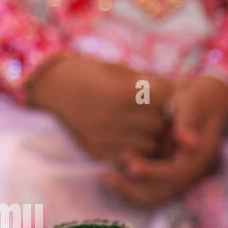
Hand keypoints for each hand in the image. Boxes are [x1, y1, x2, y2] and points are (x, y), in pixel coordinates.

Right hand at [27, 54, 175, 162]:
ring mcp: (104, 136)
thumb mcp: (118, 71)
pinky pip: (129, 156)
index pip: (166, 100)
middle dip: (162, 118)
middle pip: (159, 124)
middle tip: (158, 112)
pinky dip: (135, 150)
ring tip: (144, 126)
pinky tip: (129, 137)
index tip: (167, 94)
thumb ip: (147, 84)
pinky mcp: (96, 150)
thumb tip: (181, 94)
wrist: (45, 87)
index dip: (170, 96)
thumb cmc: (87, 73)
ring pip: (149, 145)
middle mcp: (114, 116)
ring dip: (152, 137)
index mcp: (122, 92)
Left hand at [102, 74, 227, 206]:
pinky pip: (150, 188)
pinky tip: (113, 174)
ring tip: (106, 177)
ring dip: (130, 191)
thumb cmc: (196, 99)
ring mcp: (180, 173)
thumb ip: (187, 123)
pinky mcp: (169, 172)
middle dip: (135, 188)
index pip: (175, 174)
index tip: (130, 167)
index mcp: (199, 157)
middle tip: (108, 177)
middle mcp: (191, 171)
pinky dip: (131, 186)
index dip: (153, 173)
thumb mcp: (192, 104)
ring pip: (155, 194)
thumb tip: (188, 144)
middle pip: (163, 192)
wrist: (207, 101)